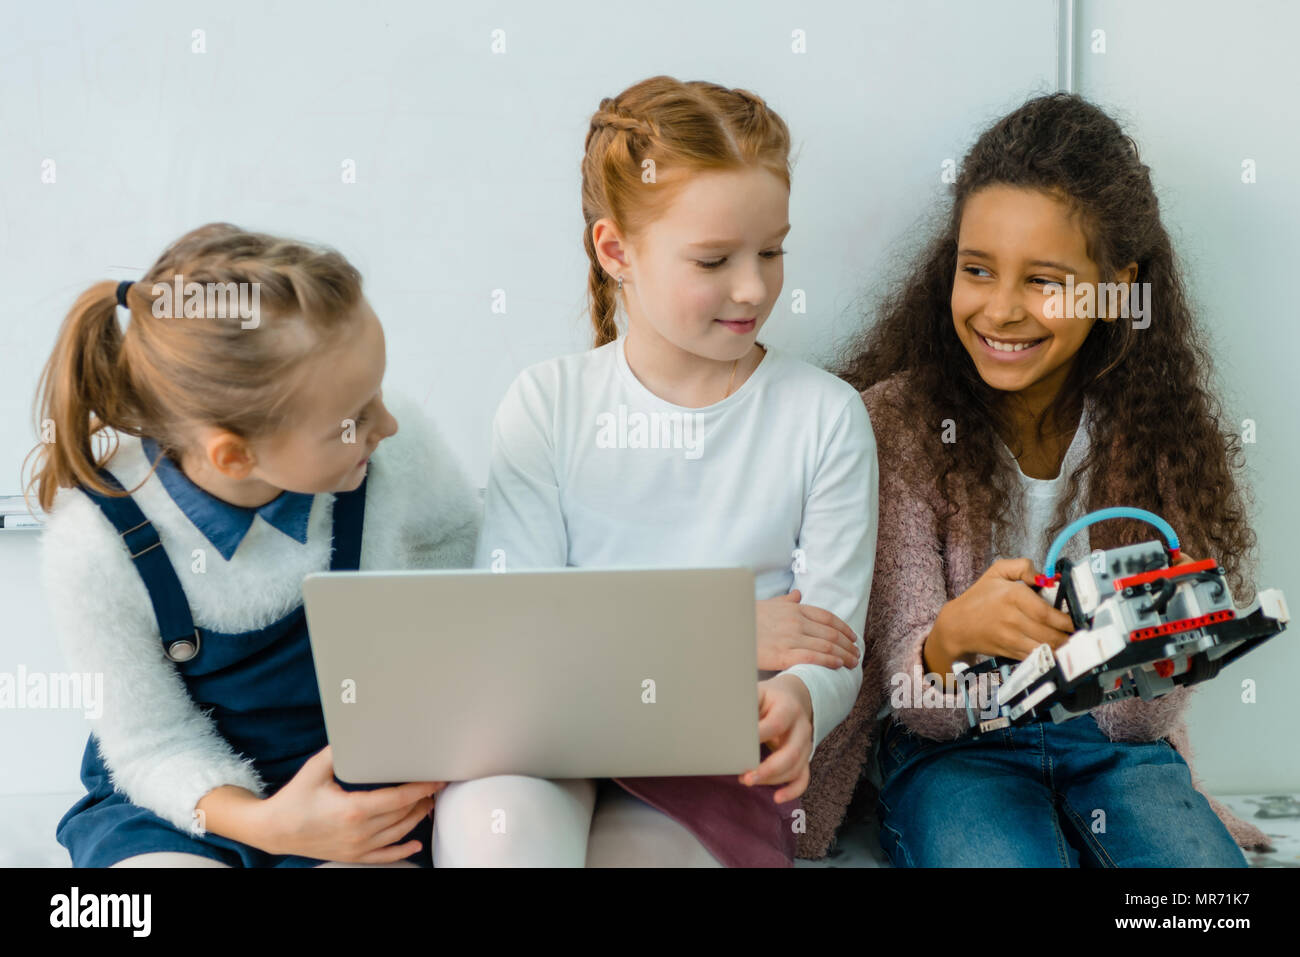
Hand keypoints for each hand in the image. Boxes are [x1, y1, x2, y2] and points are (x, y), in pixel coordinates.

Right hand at [258, 745, 444, 862]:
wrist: (273, 830)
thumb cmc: (295, 798)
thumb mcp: (315, 769)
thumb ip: (339, 750)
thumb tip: (356, 730)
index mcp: (353, 809)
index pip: (398, 799)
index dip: (421, 789)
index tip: (435, 780)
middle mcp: (359, 831)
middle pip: (402, 815)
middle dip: (422, 800)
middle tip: (435, 785)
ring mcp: (357, 847)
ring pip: (397, 833)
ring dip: (416, 818)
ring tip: (428, 803)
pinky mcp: (352, 855)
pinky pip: (384, 857)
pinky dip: (403, 851)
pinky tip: (416, 843)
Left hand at [738, 675, 812, 802]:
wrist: (792, 697)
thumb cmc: (767, 698)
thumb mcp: (757, 693)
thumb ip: (743, 705)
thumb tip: (719, 718)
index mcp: (788, 708)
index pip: (776, 724)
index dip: (758, 736)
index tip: (739, 746)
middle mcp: (801, 727)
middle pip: (790, 752)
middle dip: (767, 768)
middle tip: (745, 776)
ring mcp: (806, 744)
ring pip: (796, 767)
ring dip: (772, 779)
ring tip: (748, 781)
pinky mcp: (805, 758)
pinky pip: (803, 778)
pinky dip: (792, 791)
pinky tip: (777, 798)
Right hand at [755, 590, 859, 670]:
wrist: (726, 629)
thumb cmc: (745, 618)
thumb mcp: (766, 604)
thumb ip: (784, 601)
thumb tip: (798, 594)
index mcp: (793, 609)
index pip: (827, 618)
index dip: (843, 628)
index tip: (852, 637)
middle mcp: (796, 621)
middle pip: (831, 633)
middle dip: (848, 645)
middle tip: (856, 654)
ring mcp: (790, 637)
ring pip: (827, 646)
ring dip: (844, 655)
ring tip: (852, 663)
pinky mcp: (783, 654)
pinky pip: (813, 657)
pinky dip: (829, 661)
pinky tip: (837, 666)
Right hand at [928, 558, 1074, 668]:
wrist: (957, 626)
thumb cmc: (979, 597)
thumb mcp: (997, 572)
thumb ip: (1022, 566)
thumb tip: (1045, 575)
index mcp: (1012, 596)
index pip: (1046, 613)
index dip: (1066, 620)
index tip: (1079, 620)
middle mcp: (1012, 619)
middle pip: (1050, 633)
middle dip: (1070, 636)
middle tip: (1084, 634)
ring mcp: (1010, 638)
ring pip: (1045, 647)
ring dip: (1064, 648)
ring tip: (1076, 643)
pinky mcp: (1010, 652)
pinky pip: (1036, 657)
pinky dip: (1051, 656)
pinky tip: (1060, 653)